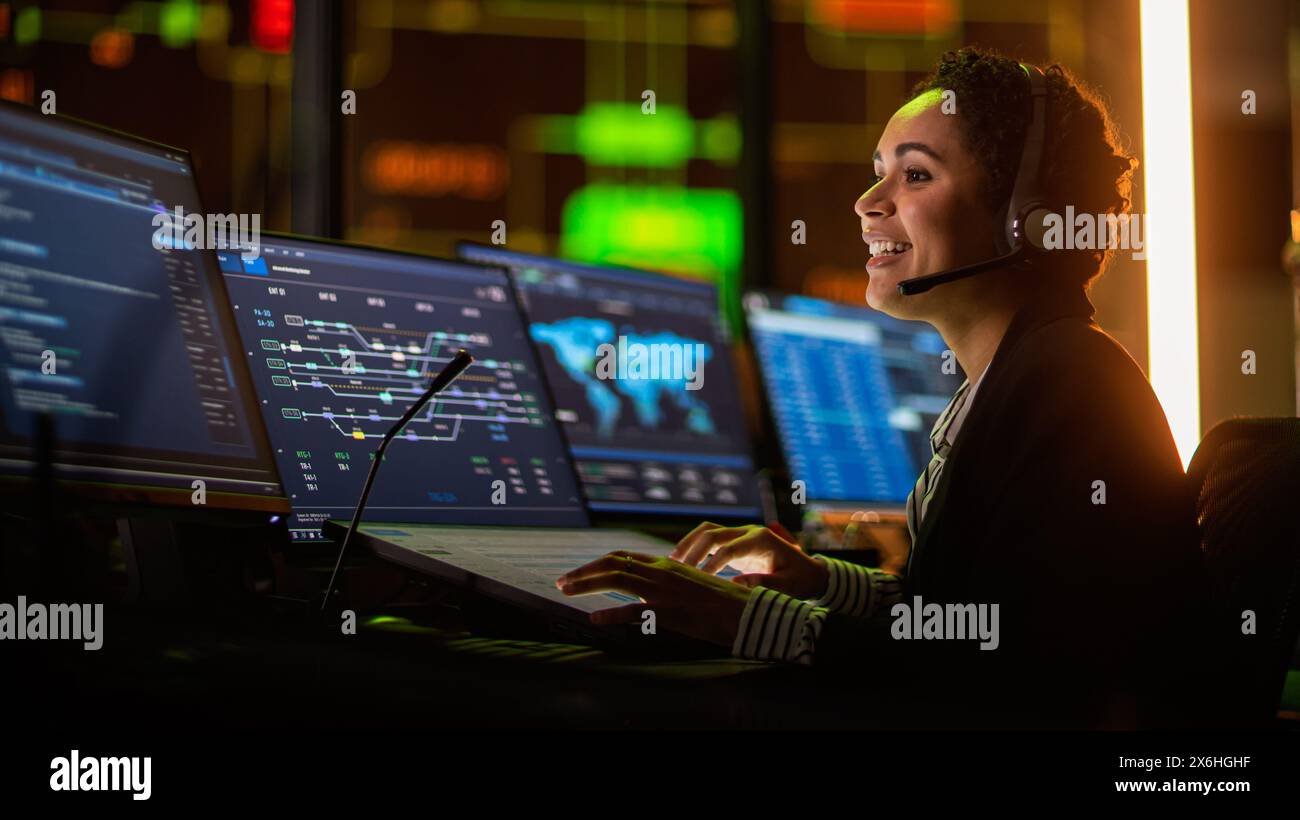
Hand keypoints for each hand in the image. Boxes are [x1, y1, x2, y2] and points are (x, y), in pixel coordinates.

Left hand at [556, 551, 751, 646]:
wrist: (749, 612)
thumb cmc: (723, 602)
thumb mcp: (692, 584)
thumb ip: (669, 582)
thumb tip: (647, 585)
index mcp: (666, 564)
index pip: (622, 556)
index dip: (596, 563)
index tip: (578, 572)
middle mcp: (661, 572)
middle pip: (612, 563)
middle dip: (582, 571)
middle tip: (562, 582)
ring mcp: (664, 591)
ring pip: (615, 580)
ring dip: (586, 585)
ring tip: (566, 592)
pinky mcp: (669, 612)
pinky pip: (633, 612)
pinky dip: (610, 615)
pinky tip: (594, 619)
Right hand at [671, 522, 829, 599]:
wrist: (810, 571)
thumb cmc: (800, 580)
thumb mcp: (788, 585)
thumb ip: (764, 583)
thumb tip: (736, 583)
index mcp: (761, 540)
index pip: (728, 549)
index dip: (711, 564)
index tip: (698, 579)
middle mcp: (748, 532)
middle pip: (712, 534)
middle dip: (692, 551)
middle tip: (676, 570)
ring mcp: (741, 535)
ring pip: (707, 531)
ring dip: (688, 544)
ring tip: (671, 562)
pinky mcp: (736, 543)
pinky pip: (710, 540)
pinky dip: (694, 547)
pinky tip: (681, 562)